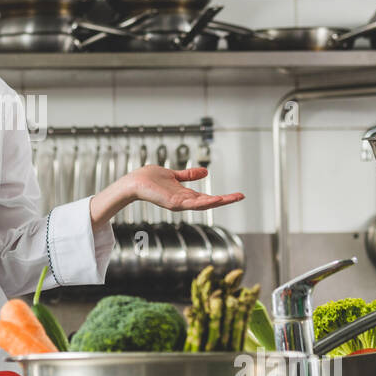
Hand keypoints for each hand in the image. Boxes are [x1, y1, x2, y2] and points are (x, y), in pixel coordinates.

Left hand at [127, 165, 244, 210]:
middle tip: (241, 196)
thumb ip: (189, 175)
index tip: (237, 195)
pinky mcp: (173, 203)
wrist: (134, 182)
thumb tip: (206, 171)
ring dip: (218, 201)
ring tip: (233, 198)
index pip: (208, 197)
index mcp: (185, 194)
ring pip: (203, 204)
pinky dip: (204, 202)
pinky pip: (191, 203)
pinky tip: (215, 199)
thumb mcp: (174, 174)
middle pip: (209, 202)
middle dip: (225, 200)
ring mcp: (180, 203)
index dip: (222, 197)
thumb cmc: (149, 179)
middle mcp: (184, 201)